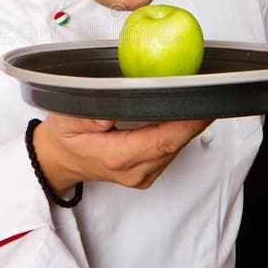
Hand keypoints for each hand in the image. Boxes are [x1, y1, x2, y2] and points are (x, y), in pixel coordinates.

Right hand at [32, 113, 212, 194]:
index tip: (203, 106)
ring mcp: (143, 174)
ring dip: (186, 126)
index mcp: (116, 157)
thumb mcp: (63, 122)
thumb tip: (106, 116)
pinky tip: (178, 115)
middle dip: (193, 119)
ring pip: (176, 148)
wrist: (62, 161)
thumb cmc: (65, 140)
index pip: (162, 141)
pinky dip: (177, 133)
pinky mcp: (149, 172)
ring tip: (193, 99)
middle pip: (175, 144)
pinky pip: (170, 151)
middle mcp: (134, 170)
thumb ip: (83, 116)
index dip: (187, 124)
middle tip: (206, 93)